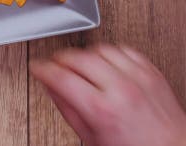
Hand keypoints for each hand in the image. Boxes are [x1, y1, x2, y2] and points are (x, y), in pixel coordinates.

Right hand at [30, 44, 185, 145]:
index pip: (61, 77)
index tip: (37, 67)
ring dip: (85, 54)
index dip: (42, 69)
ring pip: (99, 48)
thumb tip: (50, 86)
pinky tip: (105, 63)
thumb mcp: (91, 137)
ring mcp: (137, 76)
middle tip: (55, 65)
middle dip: (60, 58)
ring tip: (80, 65)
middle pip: (78, 57)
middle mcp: (120, 88)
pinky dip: (108, 52)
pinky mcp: (149, 69)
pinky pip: (122, 48)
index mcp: (101, 109)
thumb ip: (68, 109)